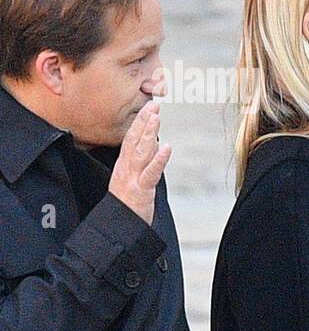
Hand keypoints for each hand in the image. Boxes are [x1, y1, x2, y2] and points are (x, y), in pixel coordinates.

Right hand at [108, 100, 169, 226]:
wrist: (118, 226)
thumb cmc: (127, 204)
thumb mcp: (132, 180)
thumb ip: (142, 163)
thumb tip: (154, 147)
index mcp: (124, 165)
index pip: (131, 139)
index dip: (140, 122)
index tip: (149, 108)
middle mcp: (126, 168)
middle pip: (134, 140)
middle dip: (144, 122)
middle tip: (153, 105)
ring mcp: (133, 178)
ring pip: (141, 152)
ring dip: (149, 134)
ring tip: (156, 118)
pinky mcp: (141, 190)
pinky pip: (151, 173)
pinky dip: (159, 160)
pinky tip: (166, 148)